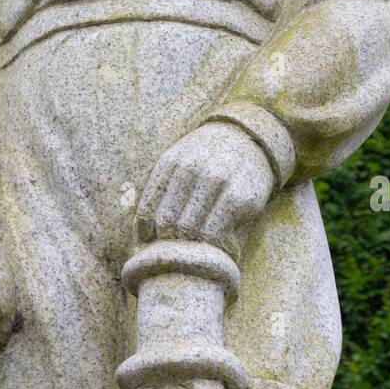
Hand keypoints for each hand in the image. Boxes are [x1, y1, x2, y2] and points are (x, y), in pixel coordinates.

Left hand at [135, 121, 275, 254]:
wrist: (247, 139)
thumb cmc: (207, 159)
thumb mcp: (178, 162)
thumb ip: (160, 190)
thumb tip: (143, 234)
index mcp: (170, 163)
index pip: (146, 212)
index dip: (146, 234)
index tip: (154, 242)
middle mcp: (190, 170)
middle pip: (167, 224)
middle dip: (170, 242)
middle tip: (182, 249)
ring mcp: (215, 182)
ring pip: (190, 231)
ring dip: (193, 246)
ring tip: (201, 249)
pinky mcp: (238, 197)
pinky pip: (215, 233)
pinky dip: (215, 245)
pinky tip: (221, 243)